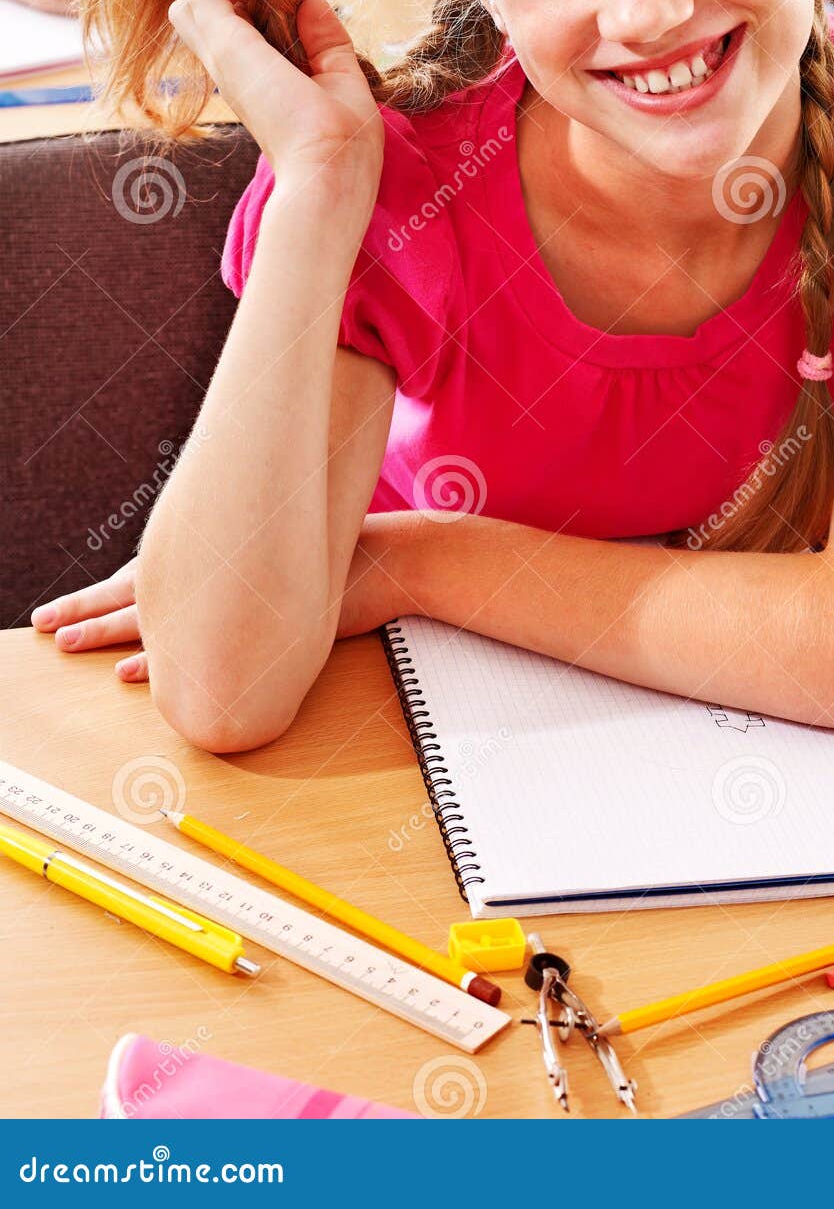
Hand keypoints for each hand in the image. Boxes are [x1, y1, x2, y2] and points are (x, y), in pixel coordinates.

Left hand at [31, 513, 432, 685]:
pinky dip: (160, 664)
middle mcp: (221, 575)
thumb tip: (224, 578)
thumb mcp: (289, 552)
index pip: (150, 573)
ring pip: (155, 619)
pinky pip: (194, 653)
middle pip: (137, 593)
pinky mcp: (253, 630)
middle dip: (88, 609)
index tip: (73, 604)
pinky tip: (129, 675)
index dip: (107, 590)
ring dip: (106, 633)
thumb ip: (251, 563)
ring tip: (66, 643)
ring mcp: (236, 604)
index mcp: (224, 555)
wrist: (393, 560)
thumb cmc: (349, 558)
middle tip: (45, 623)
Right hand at [167, 0, 383, 189]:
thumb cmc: (344, 142)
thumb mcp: (341, 77)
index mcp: (262, 82)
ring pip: (199, 1)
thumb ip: (326, 39)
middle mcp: (238, 71)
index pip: (246, 24)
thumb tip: (312, 1)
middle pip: (220, 8)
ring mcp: (227, 61)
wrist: (333, 166)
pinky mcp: (224, 50)